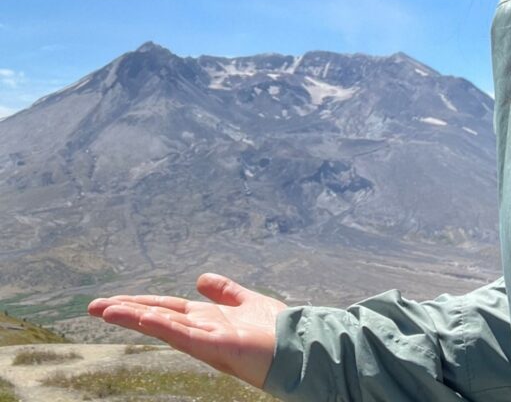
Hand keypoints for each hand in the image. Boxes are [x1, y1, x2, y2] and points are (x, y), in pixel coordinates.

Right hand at [87, 272, 286, 388]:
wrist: (299, 349)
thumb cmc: (275, 331)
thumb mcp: (247, 303)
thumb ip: (225, 292)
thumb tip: (199, 279)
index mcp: (206, 319)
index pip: (166, 308)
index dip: (140, 303)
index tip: (111, 301)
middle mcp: (201, 330)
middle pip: (158, 316)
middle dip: (127, 311)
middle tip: (93, 307)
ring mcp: (208, 340)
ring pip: (166, 325)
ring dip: (136, 317)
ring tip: (107, 310)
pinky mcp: (220, 347)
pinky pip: (187, 336)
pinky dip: (166, 327)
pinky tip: (146, 318)